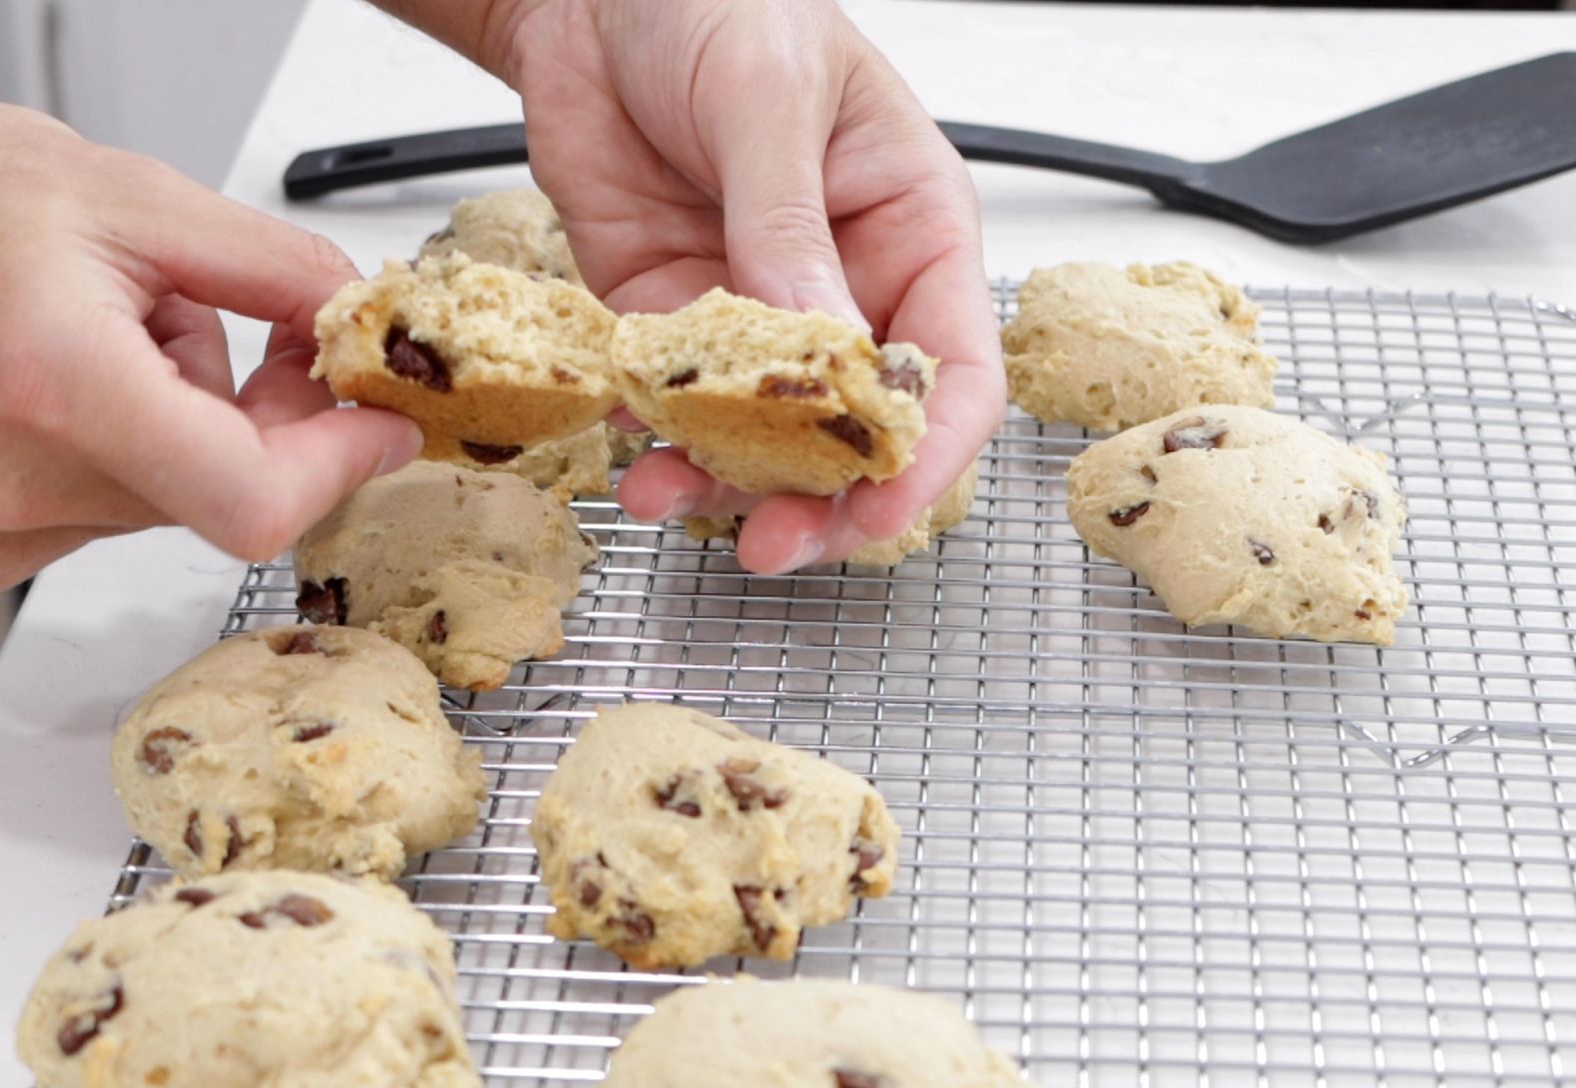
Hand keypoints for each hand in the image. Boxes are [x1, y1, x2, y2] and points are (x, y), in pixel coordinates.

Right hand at [0, 56, 418, 594]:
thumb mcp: (140, 195)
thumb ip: (280, 271)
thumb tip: (363, 331)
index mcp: (53, 382)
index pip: (251, 499)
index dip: (337, 464)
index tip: (374, 424)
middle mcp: (11, 480)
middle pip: (219, 491)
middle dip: (255, 413)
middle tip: (208, 320)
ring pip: (169, 501)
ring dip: (178, 421)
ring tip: (98, 330)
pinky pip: (106, 515)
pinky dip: (118, 451)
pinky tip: (57, 381)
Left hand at [486, 0, 1003, 572]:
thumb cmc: (719, 1)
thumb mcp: (768, 100)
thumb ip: (790, 227)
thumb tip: (823, 346)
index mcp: (912, 228)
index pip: (952, 370)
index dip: (925, 452)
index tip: (879, 505)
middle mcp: (846, 283)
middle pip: (857, 430)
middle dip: (818, 498)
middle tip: (770, 545)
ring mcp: (754, 308)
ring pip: (759, 435)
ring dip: (718, 481)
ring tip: (661, 497)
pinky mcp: (668, 315)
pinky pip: (669, 401)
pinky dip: (647, 436)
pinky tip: (622, 446)